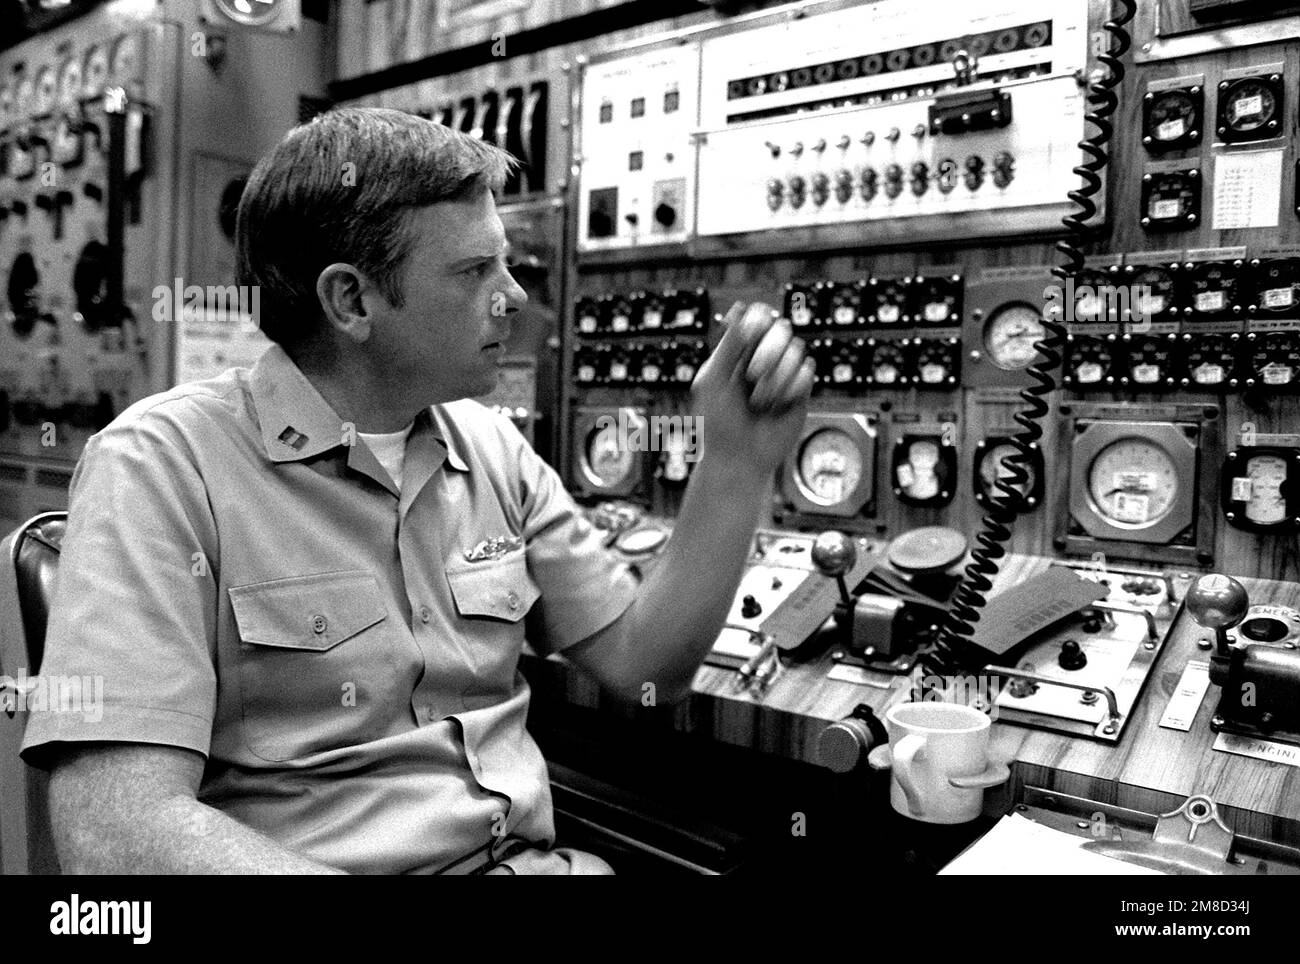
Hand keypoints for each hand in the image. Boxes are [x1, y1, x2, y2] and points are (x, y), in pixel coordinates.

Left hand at [691, 301, 814, 473]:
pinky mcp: (799, 392)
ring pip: (796, 350)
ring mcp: (782, 375)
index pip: (757, 320)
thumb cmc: (717, 422)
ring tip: (761, 401)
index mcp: (738, 352)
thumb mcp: (713, 379)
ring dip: (777, 375)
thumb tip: (741, 309)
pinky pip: (807, 372)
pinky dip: (791, 388)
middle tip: (751, 375)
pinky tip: (777, 406)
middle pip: (780, 330)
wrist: (739, 458)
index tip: (756, 328)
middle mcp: (761, 360)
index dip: (759, 320)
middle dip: (768, 351)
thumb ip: (729, 345)